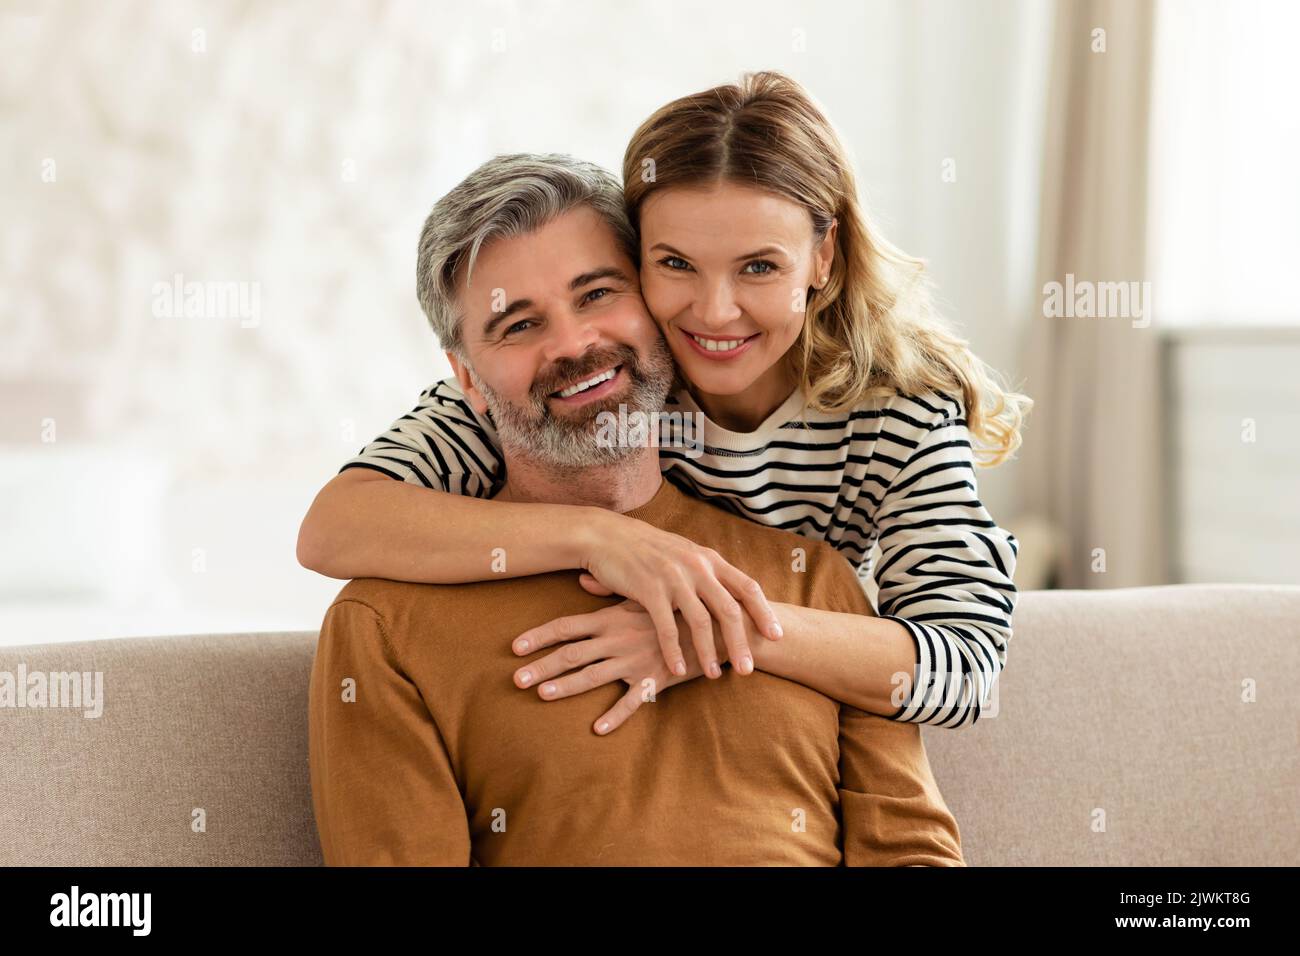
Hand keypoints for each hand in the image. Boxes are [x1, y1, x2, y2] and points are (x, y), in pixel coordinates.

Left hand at [512, 599, 740, 734]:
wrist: (716, 624)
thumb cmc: (674, 607)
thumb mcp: (642, 594)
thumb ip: (610, 588)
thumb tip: (582, 579)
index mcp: (611, 619)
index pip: (566, 627)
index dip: (539, 637)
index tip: (514, 646)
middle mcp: (617, 640)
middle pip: (571, 654)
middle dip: (541, 666)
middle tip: (515, 679)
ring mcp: (634, 661)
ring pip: (593, 676)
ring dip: (565, 687)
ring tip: (541, 694)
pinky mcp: (655, 679)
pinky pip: (632, 701)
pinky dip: (615, 716)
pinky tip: (597, 728)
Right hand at [575, 509, 781, 680]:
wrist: (607, 536)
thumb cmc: (647, 550)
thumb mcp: (685, 554)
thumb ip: (708, 573)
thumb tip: (733, 595)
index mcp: (709, 559)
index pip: (747, 587)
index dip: (764, 612)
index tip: (777, 636)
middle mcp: (697, 567)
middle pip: (729, 610)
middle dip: (741, 642)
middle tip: (748, 669)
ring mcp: (674, 578)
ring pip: (700, 622)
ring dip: (708, 652)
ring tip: (715, 676)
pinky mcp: (649, 590)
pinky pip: (666, 627)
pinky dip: (674, 651)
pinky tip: (678, 670)